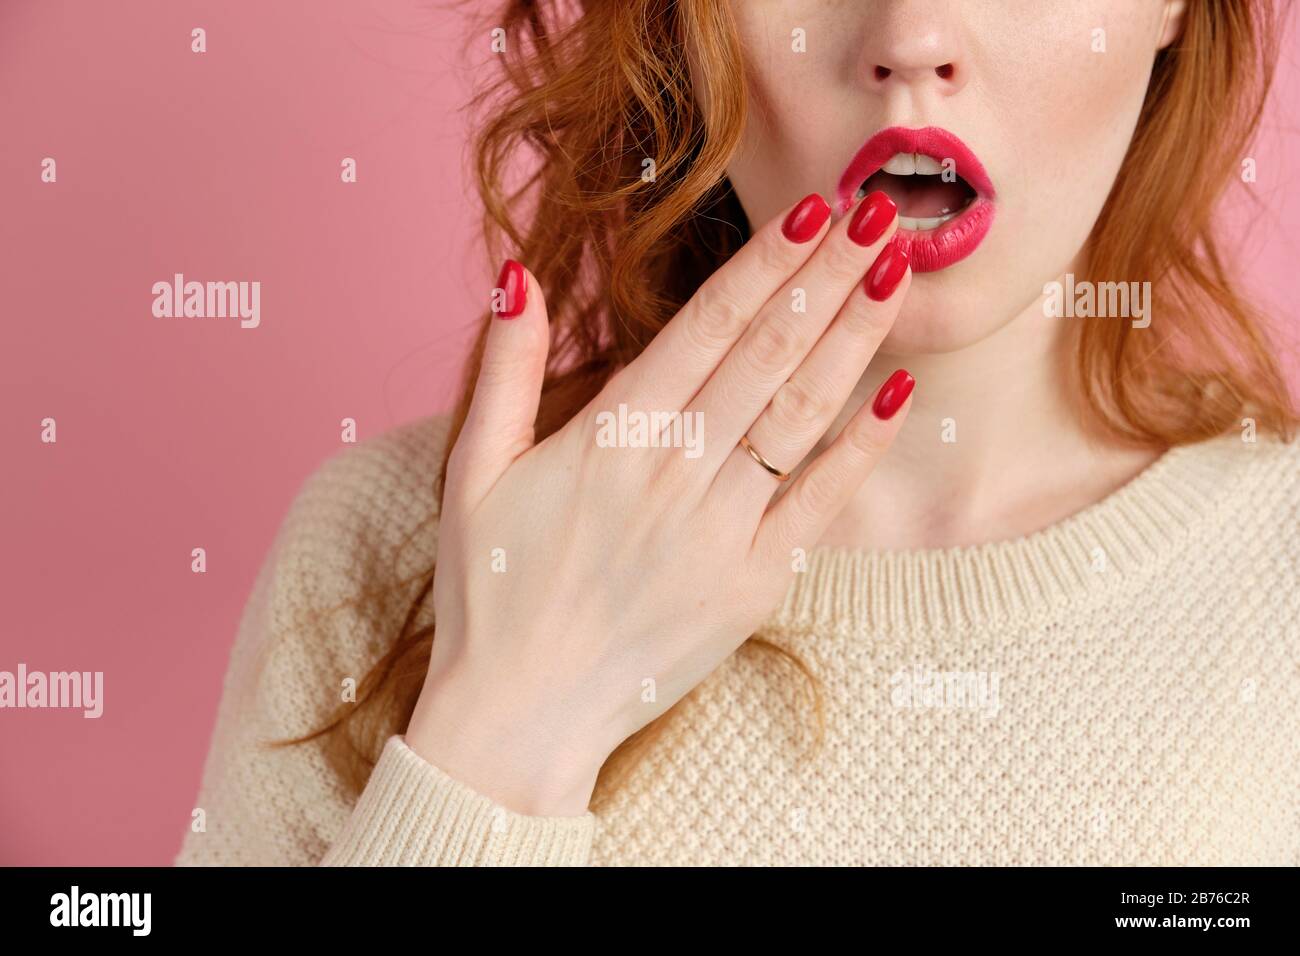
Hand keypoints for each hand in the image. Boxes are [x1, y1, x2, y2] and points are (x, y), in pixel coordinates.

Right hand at [405, 190, 913, 815]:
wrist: (522, 716)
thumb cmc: (492, 593)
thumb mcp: (473, 472)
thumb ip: (504, 370)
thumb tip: (518, 274)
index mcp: (610, 434)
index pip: (708, 322)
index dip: (768, 260)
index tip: (816, 209)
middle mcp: (675, 469)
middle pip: (769, 350)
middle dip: (830, 274)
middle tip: (882, 212)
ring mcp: (722, 527)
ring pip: (803, 411)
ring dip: (855, 337)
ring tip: (898, 276)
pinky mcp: (754, 580)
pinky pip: (820, 499)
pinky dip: (861, 444)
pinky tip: (898, 390)